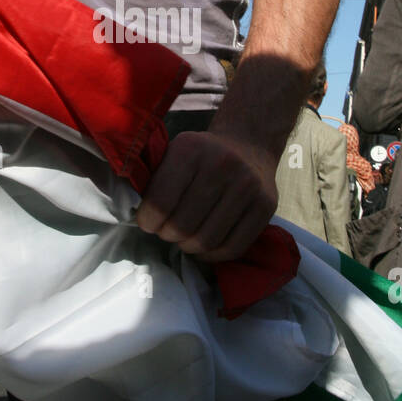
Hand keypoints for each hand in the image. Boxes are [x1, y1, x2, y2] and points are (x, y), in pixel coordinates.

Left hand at [135, 130, 277, 262]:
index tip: (147, 223)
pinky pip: (233, 248)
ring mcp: (249, 187)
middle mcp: (223, 165)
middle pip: (183, 226)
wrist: (248, 144)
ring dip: (188, 247)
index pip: (161, 201)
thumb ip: (154, 179)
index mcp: (192, 149)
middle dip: (167, 235)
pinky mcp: (267, 207)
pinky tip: (203, 247)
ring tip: (183, 238)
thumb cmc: (201, 155)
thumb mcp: (174, 153)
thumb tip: (135, 215)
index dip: (148, 221)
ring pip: (207, 241)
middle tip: (165, 231)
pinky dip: (212, 256)